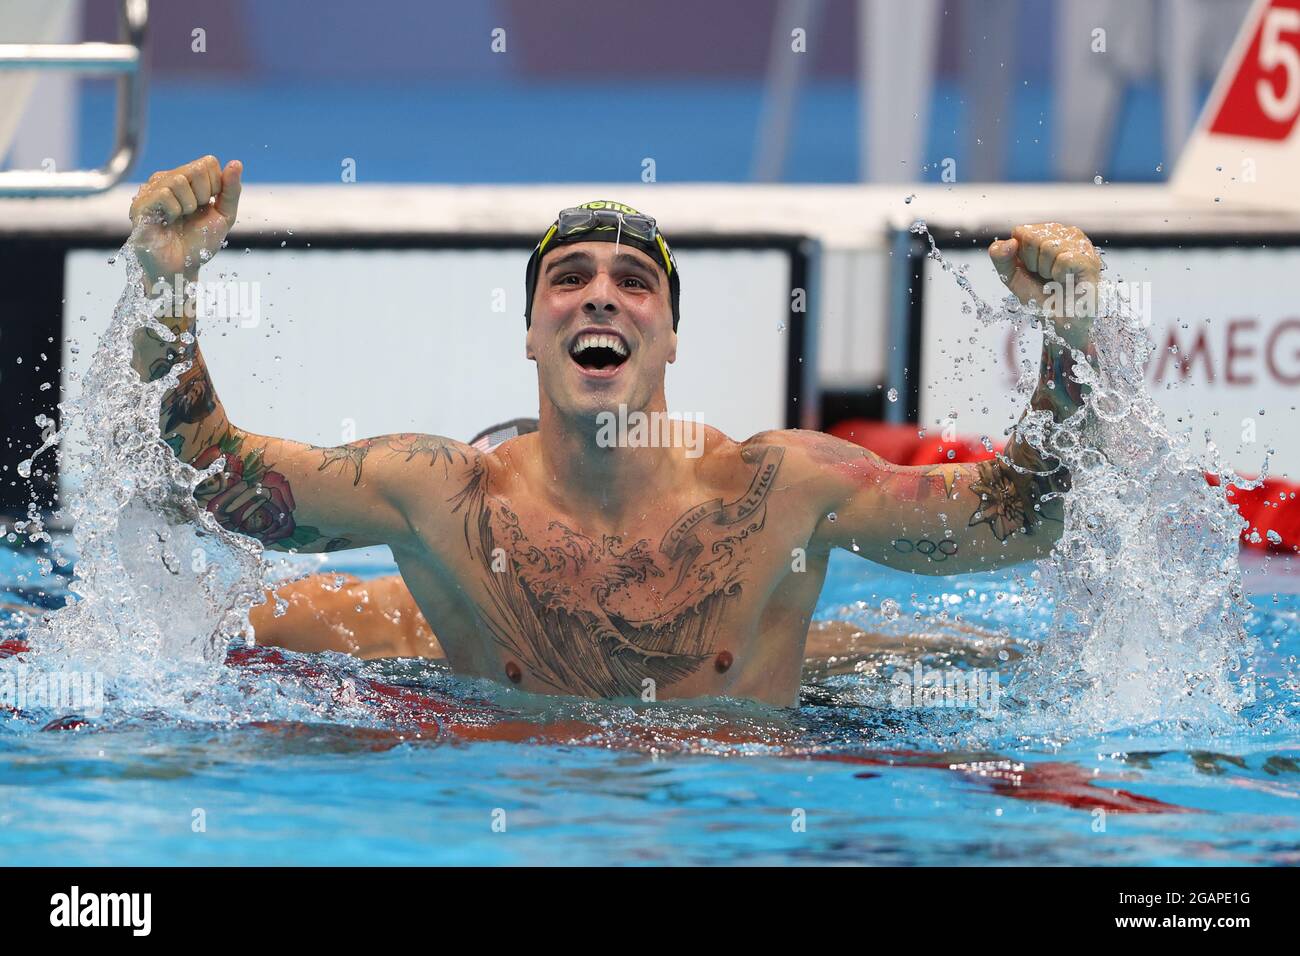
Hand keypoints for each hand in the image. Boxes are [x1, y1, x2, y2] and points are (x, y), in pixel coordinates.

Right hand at [129, 155, 241, 287]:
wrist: (182, 268)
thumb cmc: (199, 243)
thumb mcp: (224, 216)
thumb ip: (231, 191)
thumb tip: (236, 163)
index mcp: (187, 180)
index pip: (209, 163)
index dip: (216, 187)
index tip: (208, 206)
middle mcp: (167, 180)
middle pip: (196, 168)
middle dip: (204, 196)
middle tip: (193, 213)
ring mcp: (151, 190)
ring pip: (179, 180)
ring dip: (189, 206)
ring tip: (179, 219)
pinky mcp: (140, 203)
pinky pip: (164, 194)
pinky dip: (174, 211)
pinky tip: (167, 221)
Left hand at [988, 223, 1100, 345]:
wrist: (1058, 321)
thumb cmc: (1040, 296)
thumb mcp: (1011, 275)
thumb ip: (1000, 256)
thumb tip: (1009, 242)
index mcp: (1048, 232)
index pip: (1020, 232)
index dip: (1020, 256)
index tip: (1031, 269)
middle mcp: (1066, 233)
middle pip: (1033, 237)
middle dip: (1032, 263)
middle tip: (1045, 276)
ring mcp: (1081, 244)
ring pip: (1048, 247)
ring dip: (1046, 271)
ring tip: (1056, 280)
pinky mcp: (1090, 259)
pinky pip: (1064, 260)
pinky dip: (1060, 276)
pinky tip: (1067, 281)